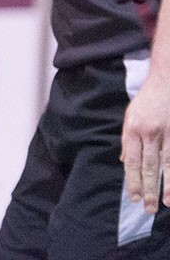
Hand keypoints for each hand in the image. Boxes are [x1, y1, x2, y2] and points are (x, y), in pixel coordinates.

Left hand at [126, 66, 169, 212]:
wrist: (167, 81)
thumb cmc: (147, 101)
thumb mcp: (130, 116)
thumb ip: (127, 140)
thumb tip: (125, 162)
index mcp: (134, 130)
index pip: (132, 161)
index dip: (132, 181)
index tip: (134, 198)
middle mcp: (151, 133)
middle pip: (149, 167)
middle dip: (149, 189)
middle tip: (149, 209)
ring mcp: (169, 134)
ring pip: (169, 164)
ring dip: (168, 186)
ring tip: (167, 203)